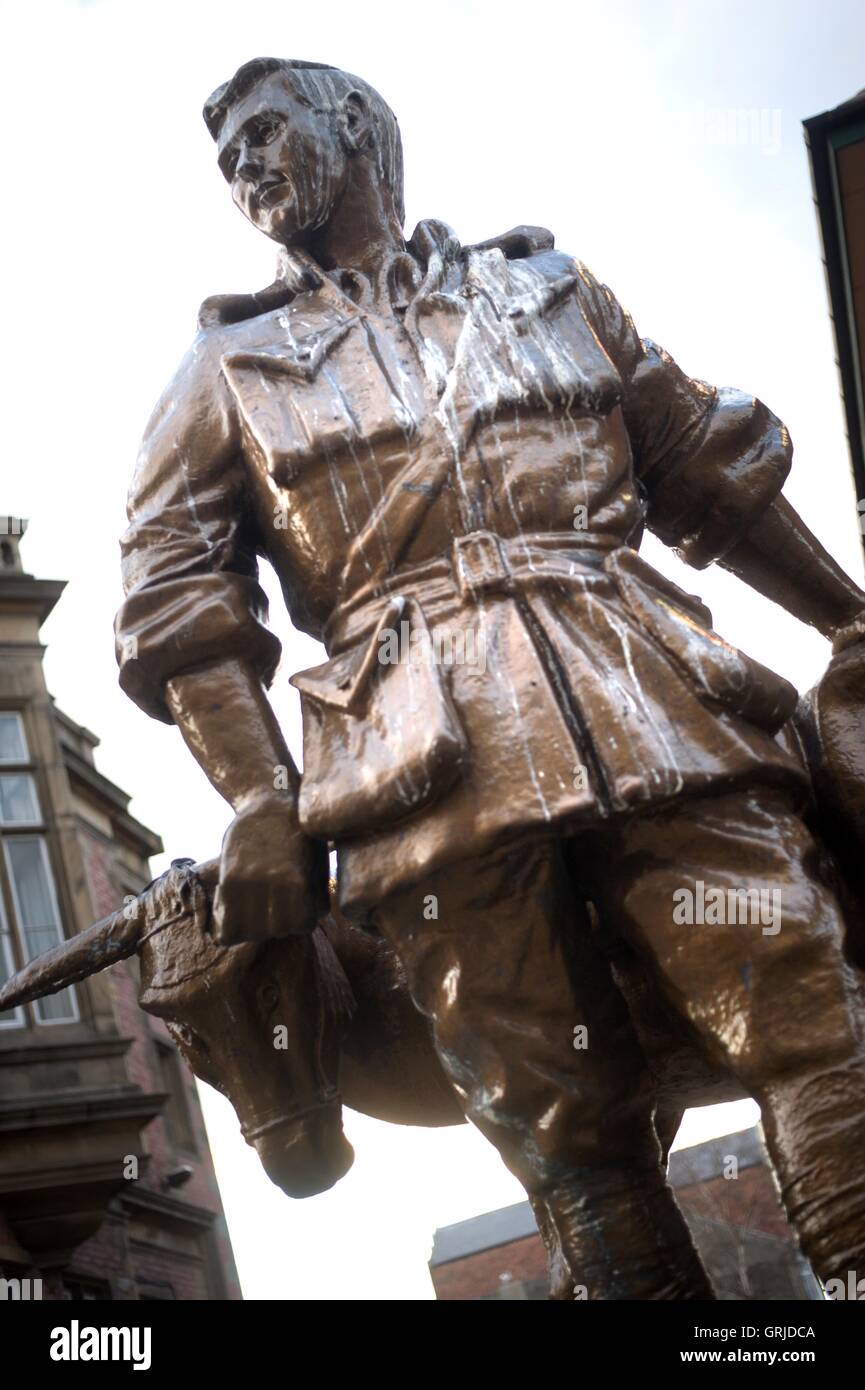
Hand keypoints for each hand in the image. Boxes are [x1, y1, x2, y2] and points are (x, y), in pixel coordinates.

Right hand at [212, 793, 325, 944]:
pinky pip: (225, 921)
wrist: (270, 800)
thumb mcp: (318, 862)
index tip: (294, 908)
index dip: (299, 920)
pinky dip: (228, 921)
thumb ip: (316, 895)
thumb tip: (312, 921)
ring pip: (246, 932)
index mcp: (300, 880)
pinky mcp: (229, 874)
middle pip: (274, 932)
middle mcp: (274, 882)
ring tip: (252, 909)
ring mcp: (250, 879)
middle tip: (272, 907)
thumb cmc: (300, 835)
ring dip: (250, 926)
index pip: (301, 927)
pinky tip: (233, 905)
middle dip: (275, 925)